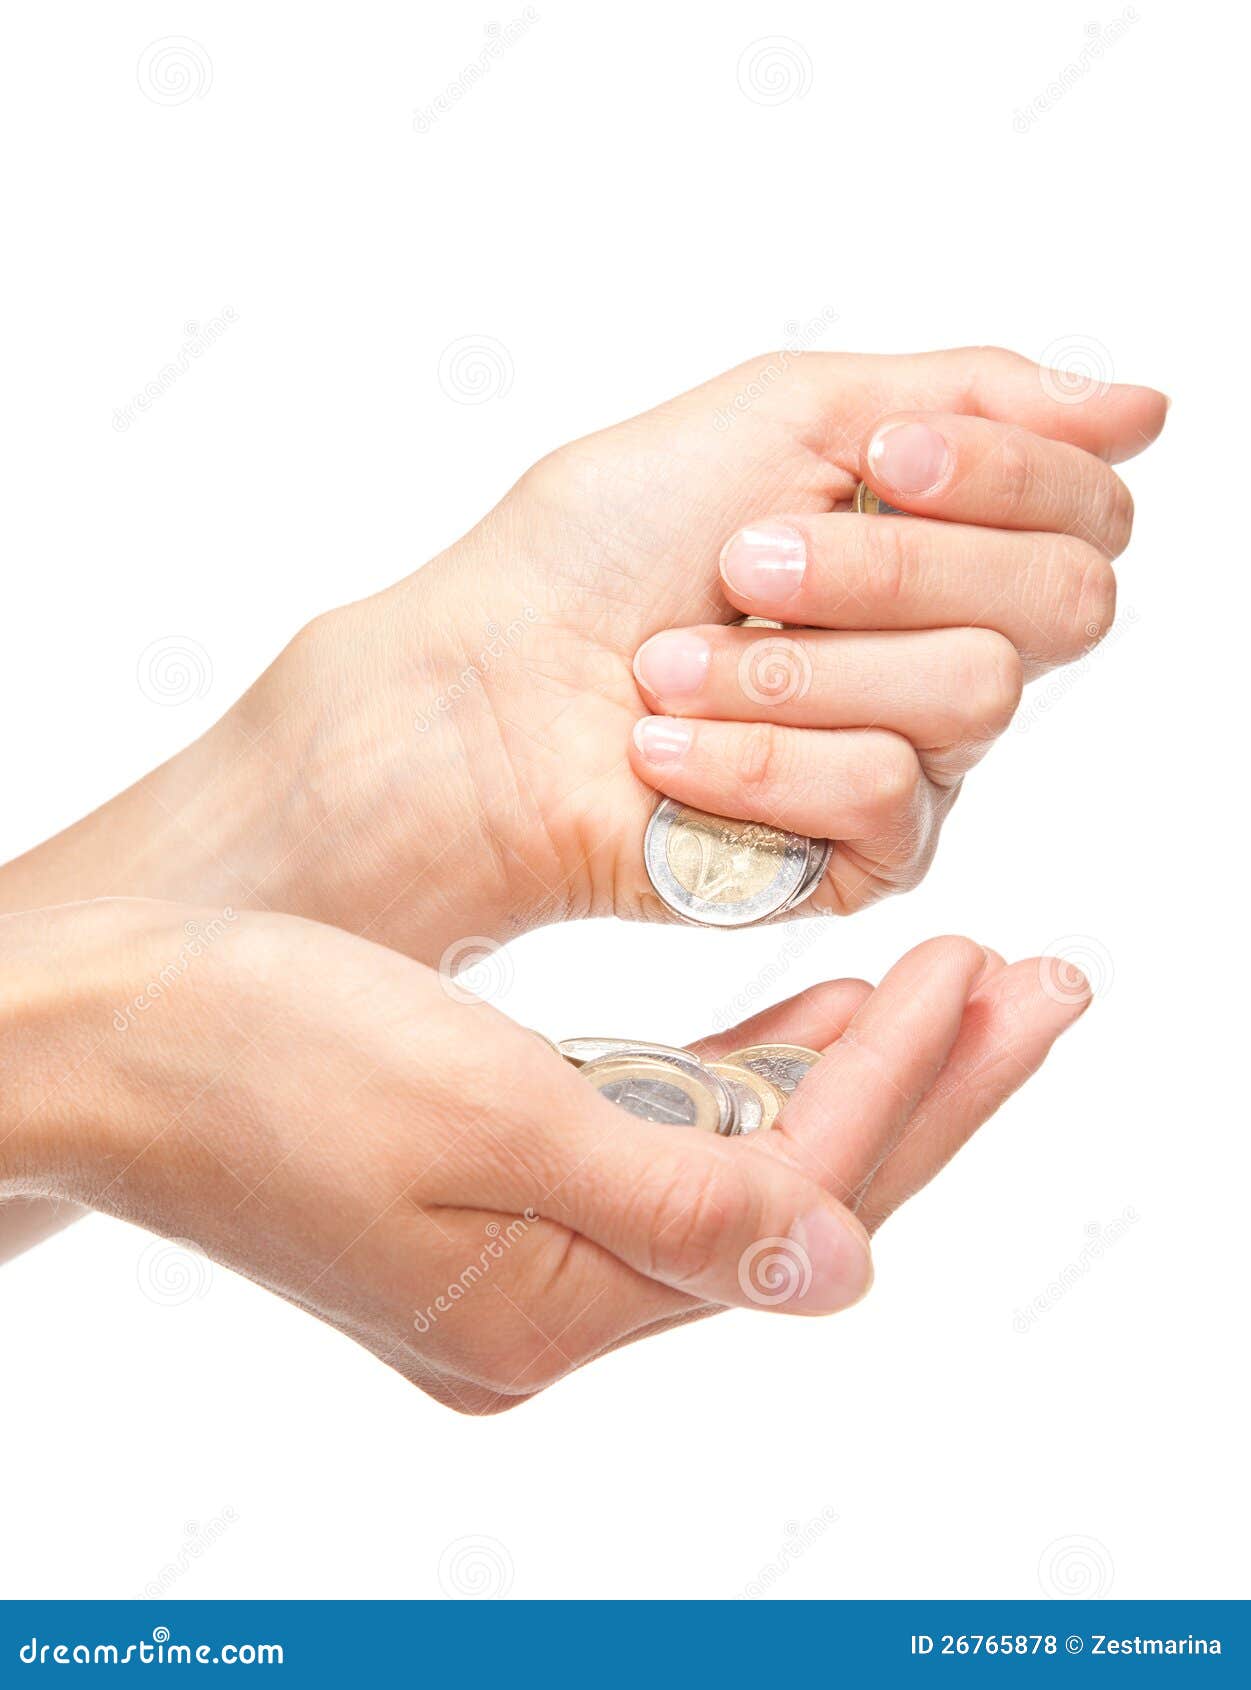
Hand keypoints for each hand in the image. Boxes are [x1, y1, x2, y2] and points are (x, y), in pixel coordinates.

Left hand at [0, 348, 1164, 956]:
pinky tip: (667, 751)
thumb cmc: (594, 549)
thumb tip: (1151, 404)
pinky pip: (886, 798)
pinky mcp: (856, 856)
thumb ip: (969, 395)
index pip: (1087, 503)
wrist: (479, 695)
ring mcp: (910, 757)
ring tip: (673, 661)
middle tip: (746, 563)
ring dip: (803, 661)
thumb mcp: (775, 414)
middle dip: (892, 566)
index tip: (878, 455)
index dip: (1008, 471)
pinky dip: (758, 757)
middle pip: (1062, 603)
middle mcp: (942, 643)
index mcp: (936, 534)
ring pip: (978, 698)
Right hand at [0, 901, 1090, 1412]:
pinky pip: (666, 1141)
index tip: (981, 968)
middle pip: (789, 1194)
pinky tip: (820, 1017)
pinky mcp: (497, 1191)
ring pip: (743, 1160)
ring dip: (853, 1074)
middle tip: (1044, 984)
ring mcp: (523, 1253)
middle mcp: (548, 1303)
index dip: (899, 1087)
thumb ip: (673, 1195)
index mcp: (544, 1309)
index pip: (784, 1200)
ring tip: (962, 988)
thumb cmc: (256, 1053)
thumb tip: (849, 1265)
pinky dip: (749, 1075)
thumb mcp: (472, 1116)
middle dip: (925, 1088)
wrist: (103, 1029)